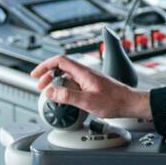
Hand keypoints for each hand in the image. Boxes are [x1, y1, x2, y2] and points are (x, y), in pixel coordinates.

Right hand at [30, 54, 150, 120]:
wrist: (130, 103)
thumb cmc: (114, 101)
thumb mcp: (87, 101)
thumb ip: (67, 96)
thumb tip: (50, 92)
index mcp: (84, 72)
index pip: (60, 61)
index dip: (45, 66)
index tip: (35, 74)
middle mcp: (85, 73)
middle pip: (61, 67)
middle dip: (48, 75)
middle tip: (40, 86)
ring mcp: (89, 79)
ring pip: (67, 76)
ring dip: (56, 82)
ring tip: (50, 93)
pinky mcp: (92, 85)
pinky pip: (74, 83)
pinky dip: (65, 88)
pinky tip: (64, 98)